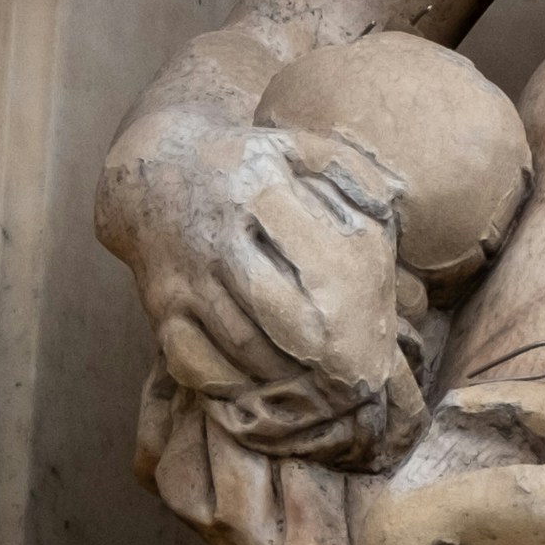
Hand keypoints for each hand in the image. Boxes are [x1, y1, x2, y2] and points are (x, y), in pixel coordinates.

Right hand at [117, 122, 438, 455]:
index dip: (352, 309)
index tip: (383, 341)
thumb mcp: (295, 146)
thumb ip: (350, 175)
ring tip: (328, 398)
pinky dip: (239, 388)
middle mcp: (218, 237)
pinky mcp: (162, 310)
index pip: (315, 261)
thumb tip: (394, 223)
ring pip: (244, 347)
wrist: (150, 171)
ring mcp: (186, 279)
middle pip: (279, 316)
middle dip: (326, 358)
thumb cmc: (242, 163)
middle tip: (360, 385)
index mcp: (258, 190)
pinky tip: (272, 397)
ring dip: (290, 379)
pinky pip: (200, 364)